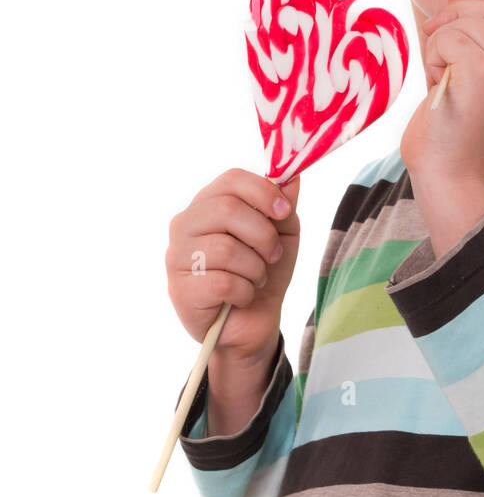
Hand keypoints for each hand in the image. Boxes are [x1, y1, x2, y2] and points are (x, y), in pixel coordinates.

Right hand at [166, 169, 300, 364]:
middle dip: (264, 236)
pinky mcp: (180, 290)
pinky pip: (222, 282)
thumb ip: (284, 205)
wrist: (254, 321)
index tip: (284, 211)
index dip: (263, 192)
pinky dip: (244, 291)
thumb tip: (293, 175)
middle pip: (227, 210)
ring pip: (226, 248)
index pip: (231, 179)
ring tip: (256, 278)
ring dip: (256, 268)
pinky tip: (241, 296)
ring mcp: (178, 257)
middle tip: (272, 255)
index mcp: (209, 204)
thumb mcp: (282, 235)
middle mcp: (185, 225)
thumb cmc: (263, 271)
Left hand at [400, 0, 483, 200]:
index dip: (473, 3)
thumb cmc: (453, 139)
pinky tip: (436, 86)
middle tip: (432, 49)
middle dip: (451, 21)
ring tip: (440, 82)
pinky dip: (432, 58)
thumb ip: (477, 48)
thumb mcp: (475, 86)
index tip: (446, 8)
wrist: (452, 182)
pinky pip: (447, 39)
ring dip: (438, 47)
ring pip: (463, 24)